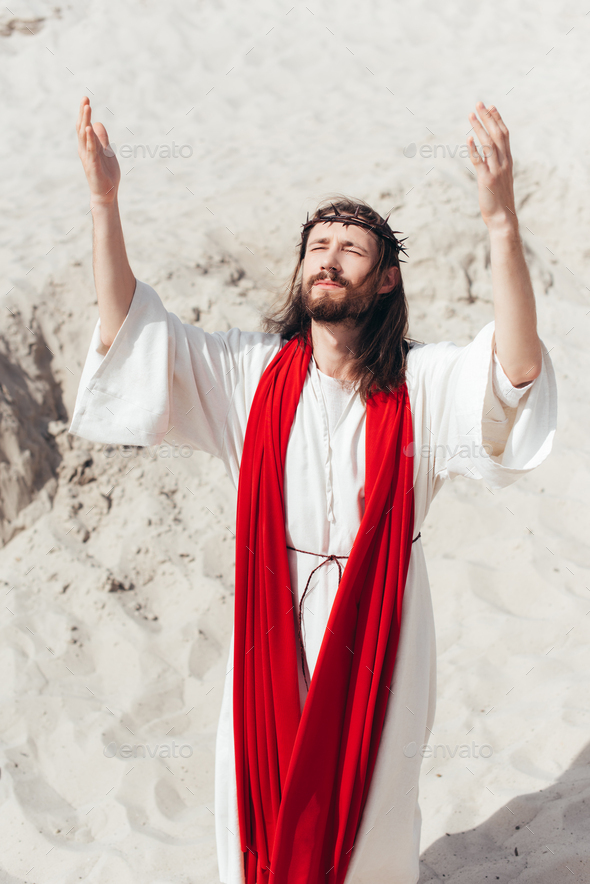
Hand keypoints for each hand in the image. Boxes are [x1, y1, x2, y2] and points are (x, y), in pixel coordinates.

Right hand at [76, 96, 120, 205]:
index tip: (86, 100)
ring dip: (85, 120)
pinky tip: (90, 127)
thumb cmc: (106, 174)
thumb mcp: (106, 152)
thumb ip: (102, 139)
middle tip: (85, 98)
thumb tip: (97, 124)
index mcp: (88, 146)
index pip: (84, 126)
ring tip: (87, 107)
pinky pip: (90, 148)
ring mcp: (88, 156)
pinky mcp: (92, 164)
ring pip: (84, 135)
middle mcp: (85, 149)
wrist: (106, 193)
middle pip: (82, 127)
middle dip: (83, 113)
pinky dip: (90, 138)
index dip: (84, 114)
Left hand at [467, 102, 516, 233]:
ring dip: (479, 128)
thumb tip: (488, 156)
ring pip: (489, 144)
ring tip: (471, 115)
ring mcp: (496, 171)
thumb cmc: (499, 200)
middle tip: (479, 103)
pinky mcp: (487, 180)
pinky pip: (480, 162)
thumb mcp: (500, 178)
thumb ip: (496, 165)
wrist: (503, 218)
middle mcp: (504, 163)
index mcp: (508, 161)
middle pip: (497, 134)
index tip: (491, 106)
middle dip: (488, 118)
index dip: (497, 119)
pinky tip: (468, 139)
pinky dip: (474, 149)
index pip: (504, 134)